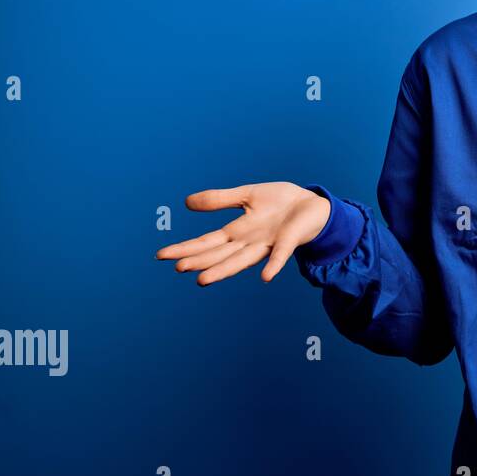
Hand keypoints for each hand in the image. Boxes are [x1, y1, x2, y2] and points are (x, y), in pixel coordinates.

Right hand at [154, 182, 331, 285]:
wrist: (313, 204)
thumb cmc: (281, 202)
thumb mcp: (246, 195)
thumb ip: (219, 199)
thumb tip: (186, 202)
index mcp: (239, 231)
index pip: (207, 242)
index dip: (186, 248)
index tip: (163, 256)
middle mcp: (250, 241)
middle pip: (220, 254)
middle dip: (200, 261)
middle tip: (178, 268)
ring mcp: (269, 243)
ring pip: (243, 259)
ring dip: (224, 270)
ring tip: (203, 280)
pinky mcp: (289, 240)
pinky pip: (280, 254)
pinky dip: (273, 265)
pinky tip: (265, 276)